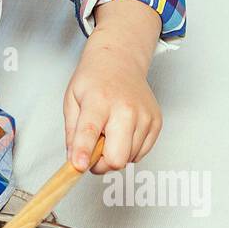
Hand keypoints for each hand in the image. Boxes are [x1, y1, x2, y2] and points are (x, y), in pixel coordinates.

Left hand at [63, 5, 163, 173]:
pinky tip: (121, 132)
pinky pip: (141, 153)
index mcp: (99, 101)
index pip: (90, 131)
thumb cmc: (94, 80)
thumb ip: (72, 133)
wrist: (120, 62)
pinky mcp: (156, 122)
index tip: (79, 165)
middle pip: (117, 157)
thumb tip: (75, 161)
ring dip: (114, 154)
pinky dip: (128, 150)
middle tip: (94, 150)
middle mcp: (126, 109)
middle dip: (102, 163)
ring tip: (109, 132)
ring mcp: (145, 116)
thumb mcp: (71, 101)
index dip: (84, 152)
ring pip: (128, 159)